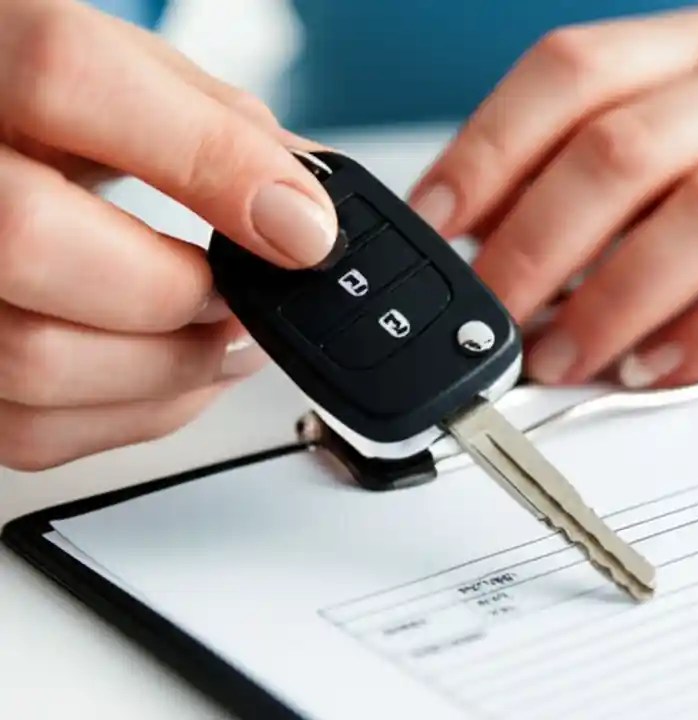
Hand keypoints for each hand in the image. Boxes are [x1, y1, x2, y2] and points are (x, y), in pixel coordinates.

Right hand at [0, 0, 340, 469]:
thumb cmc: (42, 112)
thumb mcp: (127, 78)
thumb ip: (219, 126)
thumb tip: (309, 209)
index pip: (68, 78)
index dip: (209, 161)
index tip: (301, 227)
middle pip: (32, 239)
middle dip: (180, 291)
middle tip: (245, 296)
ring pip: (35, 358)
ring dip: (173, 370)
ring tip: (224, 338)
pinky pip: (30, 428)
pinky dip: (134, 414)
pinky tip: (169, 372)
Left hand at [413, 1, 697, 388]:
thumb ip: (647, 150)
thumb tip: (516, 238)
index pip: (575, 70)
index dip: (490, 146)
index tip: (440, 225)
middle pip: (626, 148)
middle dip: (537, 244)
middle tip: (494, 322)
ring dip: (617, 297)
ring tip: (566, 359)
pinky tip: (671, 367)